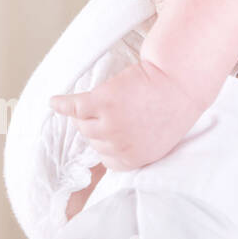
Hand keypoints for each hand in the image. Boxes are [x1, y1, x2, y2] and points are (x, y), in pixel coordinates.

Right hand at [50, 57, 205, 170]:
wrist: (181, 78)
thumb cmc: (173, 106)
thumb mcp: (159, 140)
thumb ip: (134, 150)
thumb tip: (108, 157)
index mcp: (134, 160)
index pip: (105, 159)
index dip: (110, 143)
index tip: (120, 129)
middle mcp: (119, 146)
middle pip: (92, 140)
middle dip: (103, 124)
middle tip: (125, 108)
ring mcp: (109, 124)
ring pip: (83, 124)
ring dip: (91, 111)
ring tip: (113, 98)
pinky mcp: (101, 101)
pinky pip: (73, 106)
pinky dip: (63, 103)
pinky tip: (56, 101)